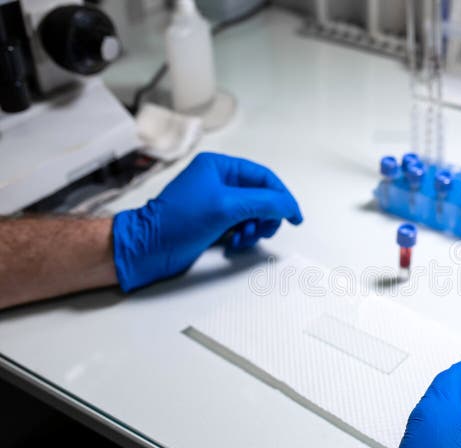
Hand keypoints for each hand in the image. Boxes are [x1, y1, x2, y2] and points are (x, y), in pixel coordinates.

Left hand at [112, 152, 301, 290]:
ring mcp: (216, 202)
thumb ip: (263, 202)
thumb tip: (288, 206)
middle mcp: (219, 181)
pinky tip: (235, 243)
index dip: (282, 196)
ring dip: (256, 228)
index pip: (263, 177)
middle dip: (266, 215)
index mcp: (219, 167)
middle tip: (262, 230)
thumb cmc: (178, 222)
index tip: (294, 217)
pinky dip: (244, 235)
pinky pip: (242, 225)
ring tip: (245, 238)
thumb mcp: (226, 206)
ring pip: (254, 213)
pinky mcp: (213, 222)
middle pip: (261, 196)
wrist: (148, 249)